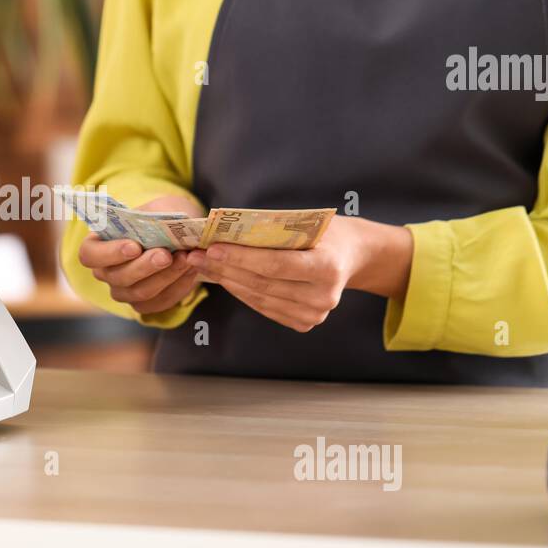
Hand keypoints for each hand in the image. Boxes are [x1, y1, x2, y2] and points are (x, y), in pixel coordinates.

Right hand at [77, 195, 204, 315]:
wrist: (178, 234)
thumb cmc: (160, 218)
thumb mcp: (157, 208)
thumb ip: (156, 216)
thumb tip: (164, 225)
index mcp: (98, 245)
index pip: (89, 255)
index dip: (109, 253)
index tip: (134, 246)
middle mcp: (106, 272)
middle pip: (118, 277)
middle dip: (145, 266)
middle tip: (166, 254)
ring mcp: (124, 292)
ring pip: (141, 292)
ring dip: (166, 276)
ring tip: (186, 259)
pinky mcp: (145, 304)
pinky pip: (160, 302)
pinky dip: (178, 287)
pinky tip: (191, 271)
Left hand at [187, 215, 412, 332]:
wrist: (352, 256)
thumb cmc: (324, 233)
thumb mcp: (306, 224)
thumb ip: (271, 232)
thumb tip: (223, 233)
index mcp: (327, 268)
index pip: (274, 265)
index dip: (240, 258)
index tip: (211, 248)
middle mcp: (323, 297)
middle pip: (262, 284)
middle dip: (225, 269)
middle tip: (196, 255)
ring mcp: (314, 315)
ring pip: (259, 298)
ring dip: (228, 281)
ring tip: (203, 265)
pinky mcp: (305, 323)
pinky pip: (264, 307)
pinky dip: (241, 292)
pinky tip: (223, 278)